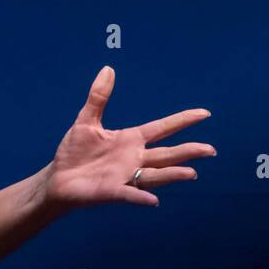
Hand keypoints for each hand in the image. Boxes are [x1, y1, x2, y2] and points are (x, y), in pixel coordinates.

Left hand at [45, 66, 215, 210]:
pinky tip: (153, 200)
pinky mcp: (111, 191)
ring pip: (154, 175)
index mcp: (130, 140)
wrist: (57, 178)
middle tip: (210, 150)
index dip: (183, 120)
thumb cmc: (74, 152)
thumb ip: (99, 97)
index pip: (162, 128)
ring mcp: (124, 176)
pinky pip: (129, 194)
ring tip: (192, 173)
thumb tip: (108, 68)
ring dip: (172, 174)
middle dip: (188, 151)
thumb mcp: (86, 120)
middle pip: (167, 154)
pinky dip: (140, 196)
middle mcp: (133, 158)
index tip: (204, 113)